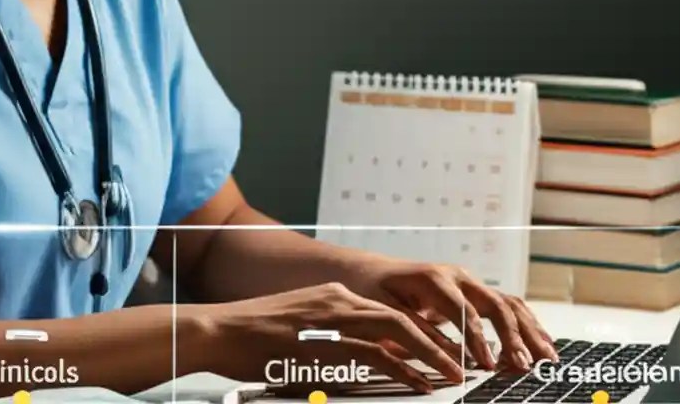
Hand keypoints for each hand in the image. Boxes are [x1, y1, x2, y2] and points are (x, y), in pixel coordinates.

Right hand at [205, 282, 465, 393]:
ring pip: (395, 332)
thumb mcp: (301, 336)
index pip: (390, 312)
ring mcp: (330, 318)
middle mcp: (337, 301)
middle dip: (438, 341)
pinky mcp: (321, 340)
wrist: (217, 330)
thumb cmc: (252, 338)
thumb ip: (334, 346)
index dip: (423, 331)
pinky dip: (402, 369)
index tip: (446, 350)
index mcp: (334, 297)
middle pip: (402, 318)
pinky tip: (419, 383)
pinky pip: (373, 354)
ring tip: (452, 374)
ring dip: (430, 354)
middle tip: (462, 362)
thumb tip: (365, 368)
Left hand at [365, 259, 558, 371]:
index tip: (487, 367)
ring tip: (549, 358)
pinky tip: (541, 345)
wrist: (370, 271)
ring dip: (530, 331)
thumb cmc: (373, 290)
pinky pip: (506, 306)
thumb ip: (417, 332)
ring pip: (509, 303)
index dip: (478, 341)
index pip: (465, 312)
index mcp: (435, 279)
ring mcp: (469, 282)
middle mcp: (458, 276)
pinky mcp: (474, 292)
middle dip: (514, 337)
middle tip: (525, 366)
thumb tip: (449, 358)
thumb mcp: (386, 311)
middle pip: (496, 305)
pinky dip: (526, 326)